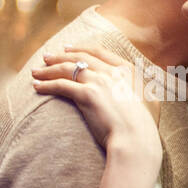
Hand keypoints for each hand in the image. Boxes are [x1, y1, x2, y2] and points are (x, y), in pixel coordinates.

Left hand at [32, 46, 159, 169]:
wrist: (136, 139)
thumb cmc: (144, 127)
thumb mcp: (151, 104)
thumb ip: (146, 93)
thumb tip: (149, 94)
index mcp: (127, 72)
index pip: (99, 53)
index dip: (81, 49)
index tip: (68, 47)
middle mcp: (112, 73)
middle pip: (80, 58)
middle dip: (60, 55)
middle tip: (47, 57)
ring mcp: (99, 82)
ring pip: (67, 69)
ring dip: (48, 69)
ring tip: (36, 72)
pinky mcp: (87, 95)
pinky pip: (61, 85)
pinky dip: (46, 84)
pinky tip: (36, 86)